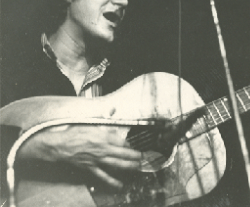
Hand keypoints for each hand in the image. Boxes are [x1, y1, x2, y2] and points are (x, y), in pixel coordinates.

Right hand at [19, 124, 141, 188]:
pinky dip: (112, 181)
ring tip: (139, 167)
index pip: (122, 141)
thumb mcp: (89, 121)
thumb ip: (103, 115)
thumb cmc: (73, 132)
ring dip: (130, 167)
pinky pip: (104, 176)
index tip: (134, 145)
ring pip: (118, 165)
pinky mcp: (92, 168)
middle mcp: (104, 149)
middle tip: (144, 157)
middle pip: (124, 154)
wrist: (60, 145)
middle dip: (136, 156)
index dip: (130, 144)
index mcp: (104, 137)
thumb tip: (112, 108)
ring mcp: (99, 160)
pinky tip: (120, 185)